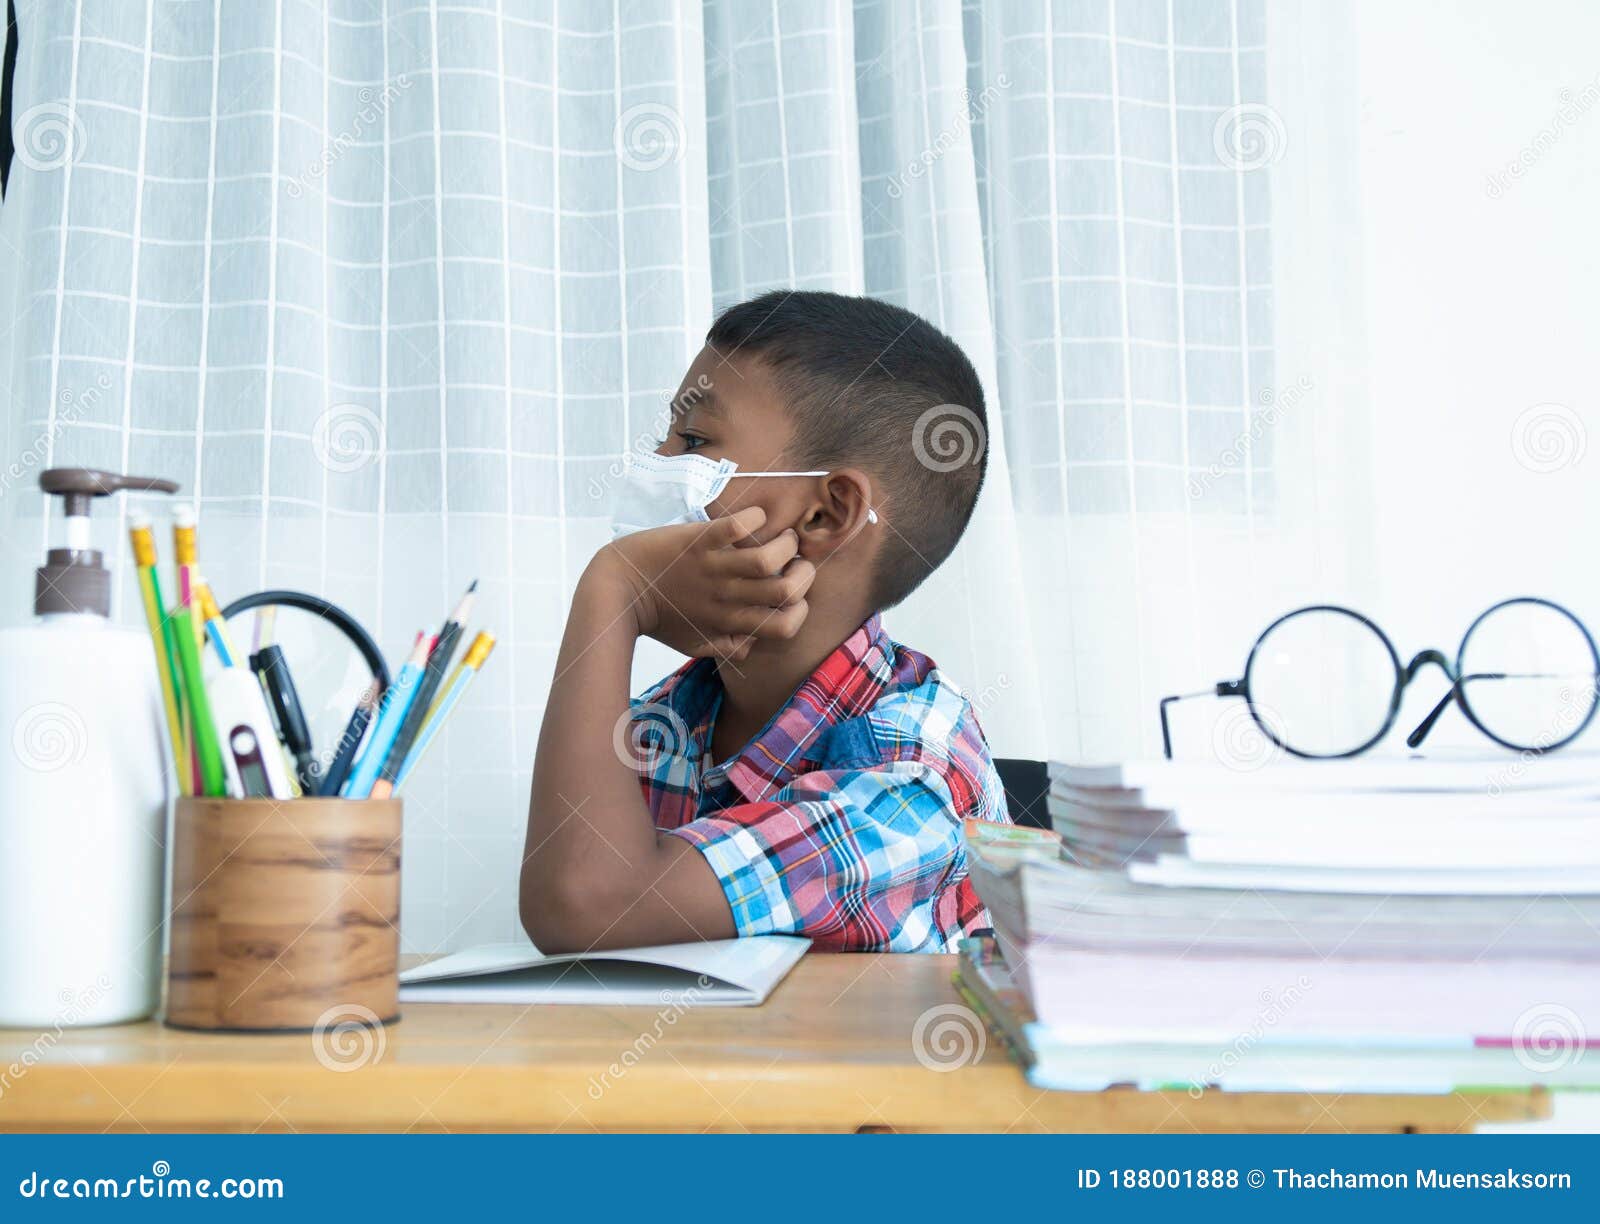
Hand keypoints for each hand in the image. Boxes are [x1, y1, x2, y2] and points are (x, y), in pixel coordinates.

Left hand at [588, 507, 815, 659]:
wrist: (617, 589)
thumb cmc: (658, 617)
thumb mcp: (694, 643)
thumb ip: (726, 647)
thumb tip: (753, 642)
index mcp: (729, 623)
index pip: (784, 626)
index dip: (800, 610)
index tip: (793, 594)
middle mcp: (726, 597)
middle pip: (785, 591)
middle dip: (803, 574)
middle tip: (795, 561)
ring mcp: (712, 568)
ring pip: (768, 558)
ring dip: (786, 544)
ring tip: (782, 537)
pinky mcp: (697, 541)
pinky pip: (736, 526)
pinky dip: (755, 517)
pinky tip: (755, 517)